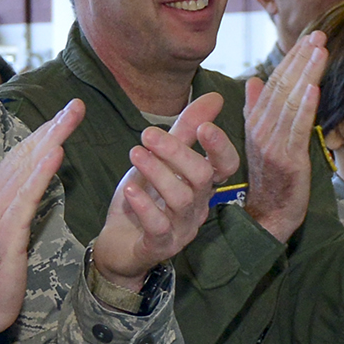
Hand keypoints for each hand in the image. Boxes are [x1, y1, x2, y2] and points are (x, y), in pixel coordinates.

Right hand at [0, 102, 81, 343]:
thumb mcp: (5, 234)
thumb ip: (17, 207)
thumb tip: (35, 187)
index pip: (19, 158)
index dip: (43, 134)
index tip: (65, 116)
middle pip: (23, 154)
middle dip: (52, 127)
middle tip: (77, 105)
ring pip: (26, 167)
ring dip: (51, 138)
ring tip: (71, 118)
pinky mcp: (4, 231)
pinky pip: (26, 196)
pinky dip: (41, 172)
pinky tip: (56, 153)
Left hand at [87, 91, 235, 287]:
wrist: (117, 243)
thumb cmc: (144, 199)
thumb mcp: (161, 159)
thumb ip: (185, 130)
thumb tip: (216, 97)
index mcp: (202, 184)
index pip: (226, 165)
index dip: (220, 146)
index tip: (204, 127)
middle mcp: (198, 206)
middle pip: (201, 177)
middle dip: (176, 151)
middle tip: (147, 134)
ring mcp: (181, 228)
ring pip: (180, 198)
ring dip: (157, 172)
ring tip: (134, 154)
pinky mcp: (160, 246)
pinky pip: (158, 226)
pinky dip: (144, 205)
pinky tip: (130, 189)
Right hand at [239, 34, 326, 240]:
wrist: (268, 215)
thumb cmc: (270, 179)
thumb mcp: (259, 140)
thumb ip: (256, 110)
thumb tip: (254, 81)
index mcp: (256, 122)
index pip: (274, 83)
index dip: (292, 59)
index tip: (309, 38)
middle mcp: (261, 130)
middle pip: (282, 87)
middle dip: (302, 59)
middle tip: (319, 34)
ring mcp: (273, 145)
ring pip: (291, 102)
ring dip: (307, 74)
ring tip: (321, 51)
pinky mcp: (287, 160)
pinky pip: (296, 129)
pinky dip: (305, 108)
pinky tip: (314, 88)